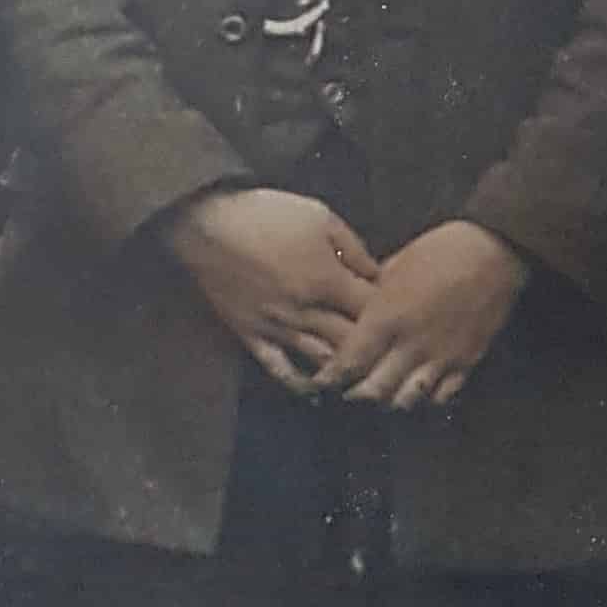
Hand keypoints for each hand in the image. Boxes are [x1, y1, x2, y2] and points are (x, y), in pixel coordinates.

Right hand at [163, 184, 378, 392]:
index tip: (400, 314)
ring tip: (364, 378)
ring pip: (322, 361)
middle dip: (376, 349)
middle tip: (390, 353)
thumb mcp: (321, 217)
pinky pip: (279, 369)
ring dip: (346, 372)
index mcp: (327, 280)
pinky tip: (315, 392)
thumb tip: (378, 274)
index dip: (392, 313)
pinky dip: (299, 385)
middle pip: (354, 341)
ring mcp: (278, 326)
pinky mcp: (252, 335)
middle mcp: (307, 310)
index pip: (374, 309)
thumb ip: (354, 248)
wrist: (207, 223)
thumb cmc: (266, 214)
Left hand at [315, 221, 526, 411]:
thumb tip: (351, 310)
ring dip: (389, 402)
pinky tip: (416, 393)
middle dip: (355, 397)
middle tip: (346, 395)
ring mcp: (440, 357)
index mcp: (386, 319)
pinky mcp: (466, 362)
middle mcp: (410, 345)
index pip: (349, 363)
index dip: (331, 377)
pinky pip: (442, 396)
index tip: (322, 381)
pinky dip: (425, 400)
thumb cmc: (438, 252)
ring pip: (407, 400)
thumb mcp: (392, 268)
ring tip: (381, 397)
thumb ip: (369, 297)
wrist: (492, 252)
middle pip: (373, 391)